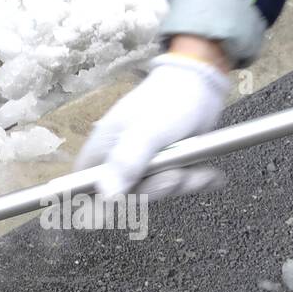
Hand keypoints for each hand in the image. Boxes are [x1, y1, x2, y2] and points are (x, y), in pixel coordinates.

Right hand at [76, 45, 231, 199]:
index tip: (127, 204)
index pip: (83, 195)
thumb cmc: (167, 100)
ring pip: (155, 194)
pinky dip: (195, 181)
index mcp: (98, 157)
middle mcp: (115, 167)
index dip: (100, 208)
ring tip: (195, 164)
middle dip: (157, 189)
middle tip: (175, 172)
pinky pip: (175, 187)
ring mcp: (140, 169)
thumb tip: (107, 197)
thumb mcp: (146, 130)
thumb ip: (126, 161)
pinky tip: (209, 173)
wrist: (201, 84)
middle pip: (127, 200)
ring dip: (181, 183)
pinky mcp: (163, 169)